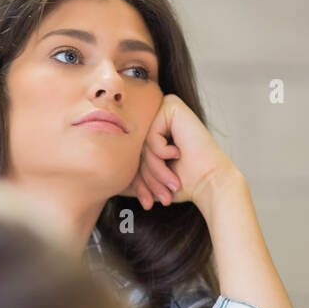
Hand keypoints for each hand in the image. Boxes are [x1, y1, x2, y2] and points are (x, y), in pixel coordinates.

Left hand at [120, 93, 234, 210]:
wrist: (209, 183)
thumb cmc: (183, 183)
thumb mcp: (148, 179)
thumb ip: (128, 174)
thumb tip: (100, 178)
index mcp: (152, 130)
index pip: (131, 154)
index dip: (138, 180)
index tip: (147, 201)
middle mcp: (157, 115)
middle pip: (135, 148)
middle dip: (147, 177)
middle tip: (161, 196)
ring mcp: (165, 108)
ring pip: (141, 143)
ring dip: (155, 168)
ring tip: (171, 182)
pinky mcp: (172, 106)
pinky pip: (150, 135)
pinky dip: (161, 151)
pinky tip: (179, 153)